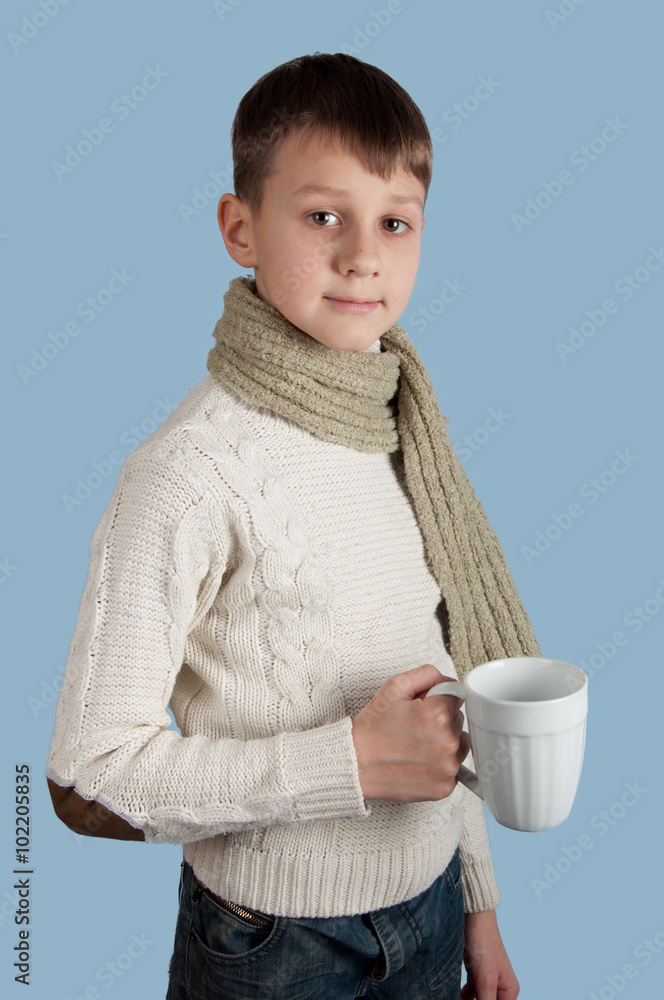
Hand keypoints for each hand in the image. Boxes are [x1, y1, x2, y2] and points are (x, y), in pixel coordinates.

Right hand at [351, 663, 470, 801]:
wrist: (355, 764)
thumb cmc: (372, 729)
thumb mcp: (393, 688)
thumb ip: (426, 675)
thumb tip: (445, 681)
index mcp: (437, 714)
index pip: (456, 696)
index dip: (437, 699)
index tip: (421, 708)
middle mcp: (447, 742)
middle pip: (458, 720)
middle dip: (441, 720)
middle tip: (414, 727)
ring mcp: (447, 767)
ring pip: (459, 745)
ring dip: (444, 742)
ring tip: (416, 745)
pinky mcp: (445, 786)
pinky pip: (453, 769)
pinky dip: (439, 765)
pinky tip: (418, 762)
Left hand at [460, 909, 519, 998]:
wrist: (473, 917)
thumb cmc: (483, 946)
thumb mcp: (485, 981)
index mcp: (509, 991)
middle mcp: (501, 987)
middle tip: (461, 999)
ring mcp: (487, 979)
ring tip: (453, 998)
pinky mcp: (476, 973)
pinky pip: (470, 993)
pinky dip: (463, 996)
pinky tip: (454, 995)